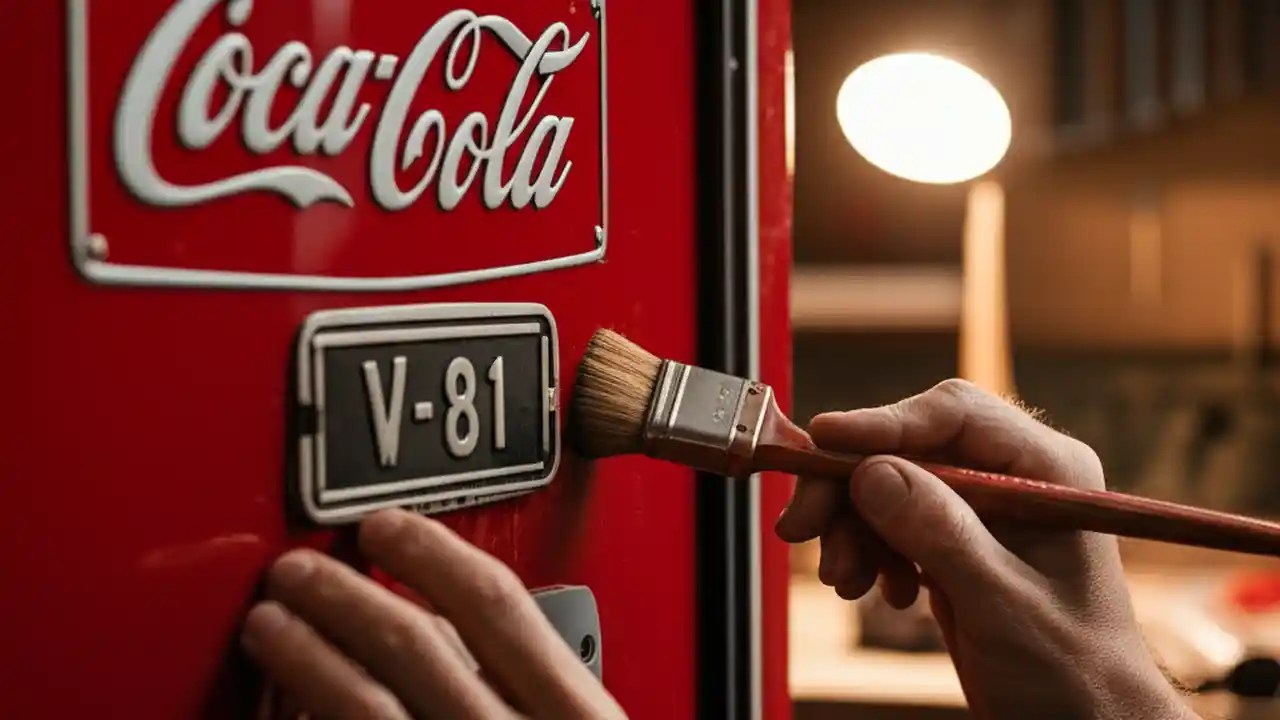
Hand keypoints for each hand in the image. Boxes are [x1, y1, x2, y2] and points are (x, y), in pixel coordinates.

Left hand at [241, 509, 626, 719]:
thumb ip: (532, 689)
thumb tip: (446, 623)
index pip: (499, 607)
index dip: (433, 555)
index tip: (386, 530)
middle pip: (417, 646)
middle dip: (344, 595)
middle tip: (299, 571)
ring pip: (363, 707)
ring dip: (305, 654)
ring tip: (270, 627)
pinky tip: (283, 714)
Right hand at [775, 379, 1196, 719]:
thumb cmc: (1073, 673)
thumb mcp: (1002, 603)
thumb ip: (941, 534)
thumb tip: (873, 472)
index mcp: (1047, 471)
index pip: (954, 415)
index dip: (883, 423)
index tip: (822, 439)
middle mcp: (1013, 476)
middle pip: (909, 446)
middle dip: (849, 485)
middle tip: (801, 527)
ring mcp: (982, 507)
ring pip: (890, 482)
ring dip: (853, 526)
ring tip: (845, 580)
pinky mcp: (956, 539)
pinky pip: (892, 520)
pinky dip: (869, 550)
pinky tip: (880, 590)